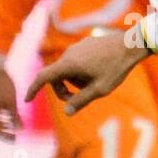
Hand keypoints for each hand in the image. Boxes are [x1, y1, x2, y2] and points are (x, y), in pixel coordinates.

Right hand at [25, 30, 148, 113]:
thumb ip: (82, 101)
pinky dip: (82, 72)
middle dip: (64, 90)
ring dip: (76, 81)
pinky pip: (77, 62)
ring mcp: (76, 48)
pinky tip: (100, 72)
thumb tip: (67, 112)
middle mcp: (68, 54)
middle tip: (78, 100)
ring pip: (68, 70)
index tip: (26, 99)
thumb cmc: (117, 68)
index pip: (43, 77)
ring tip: (96, 83)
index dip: (33, 89)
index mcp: (68, 64)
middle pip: (56, 76)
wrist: (131, 45)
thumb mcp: (100, 89)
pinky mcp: (84, 45)